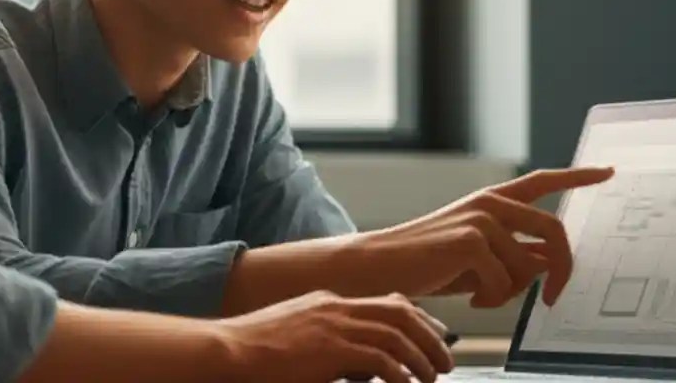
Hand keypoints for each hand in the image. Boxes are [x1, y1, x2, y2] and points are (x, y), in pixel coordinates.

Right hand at [217, 291, 454, 382]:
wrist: (229, 350)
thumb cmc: (255, 350)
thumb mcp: (297, 334)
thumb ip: (329, 340)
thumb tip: (360, 364)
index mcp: (329, 302)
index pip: (387, 301)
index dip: (418, 319)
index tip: (435, 336)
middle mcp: (336, 307)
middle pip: (400, 312)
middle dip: (429, 335)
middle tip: (445, 359)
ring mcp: (333, 325)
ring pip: (396, 334)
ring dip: (421, 356)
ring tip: (432, 378)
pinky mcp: (330, 349)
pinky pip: (380, 359)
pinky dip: (400, 373)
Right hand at [355, 167, 613, 308]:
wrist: (383, 265)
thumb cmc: (430, 263)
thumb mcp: (480, 258)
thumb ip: (515, 253)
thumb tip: (550, 263)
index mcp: (492, 201)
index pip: (542, 181)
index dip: (577, 177)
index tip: (608, 172)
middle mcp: (490, 203)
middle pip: (554, 229)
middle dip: (564, 267)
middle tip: (555, 298)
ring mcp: (481, 219)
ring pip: (529, 266)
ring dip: (511, 292)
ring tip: (481, 295)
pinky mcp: (470, 241)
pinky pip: (504, 283)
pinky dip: (491, 300)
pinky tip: (470, 298)